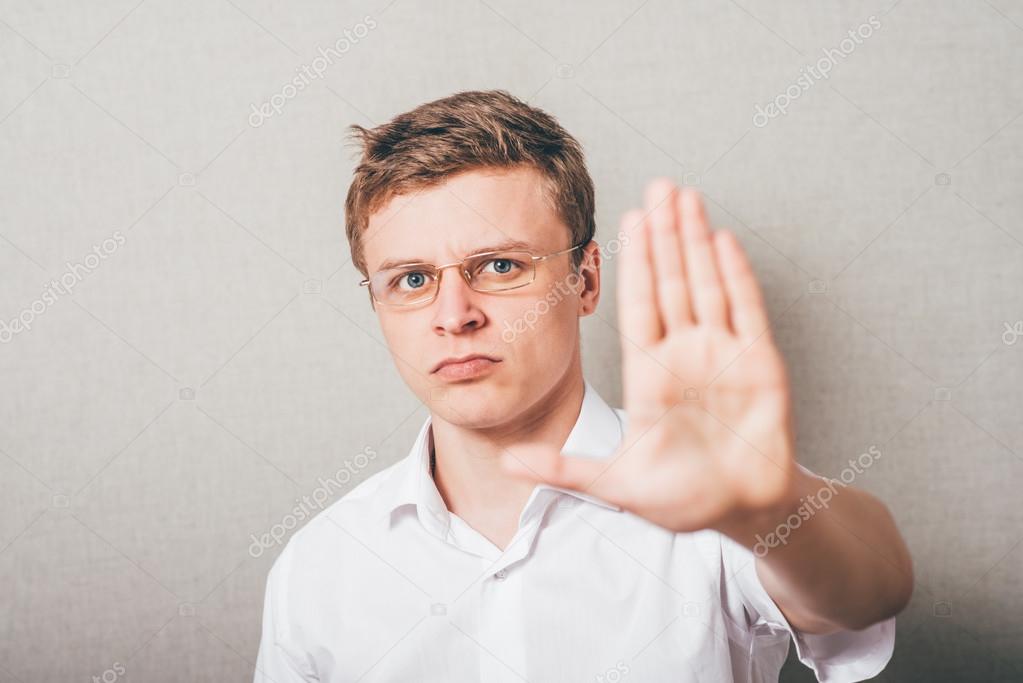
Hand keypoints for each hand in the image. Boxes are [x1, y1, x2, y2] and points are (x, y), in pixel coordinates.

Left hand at [501, 179, 798, 535]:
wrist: (743, 512)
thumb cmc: (682, 499)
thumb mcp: (617, 486)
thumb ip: (565, 471)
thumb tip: (508, 464)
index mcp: (651, 374)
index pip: (640, 306)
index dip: (637, 264)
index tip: (627, 220)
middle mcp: (686, 354)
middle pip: (674, 282)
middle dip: (666, 235)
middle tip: (659, 185)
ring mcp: (724, 355)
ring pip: (709, 284)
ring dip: (698, 241)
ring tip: (687, 196)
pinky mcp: (761, 364)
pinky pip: (748, 311)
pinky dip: (737, 276)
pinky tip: (722, 240)